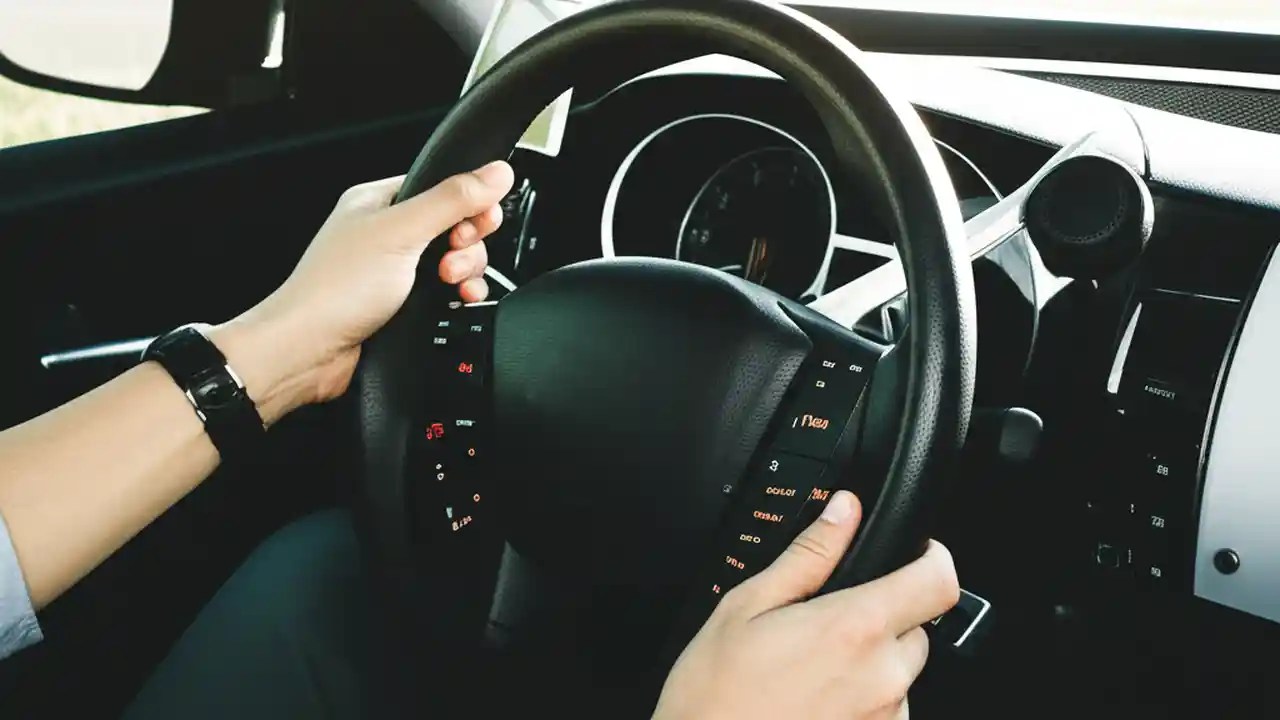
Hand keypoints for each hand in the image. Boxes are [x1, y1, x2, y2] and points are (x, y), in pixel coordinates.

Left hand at [211, 161, 515, 423]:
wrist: (310, 351)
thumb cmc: (334, 290)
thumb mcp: (401, 232)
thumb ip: (452, 200)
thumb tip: (496, 172)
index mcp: (380, 202)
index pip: (443, 187)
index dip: (469, 204)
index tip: (478, 221)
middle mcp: (388, 233)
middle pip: (457, 225)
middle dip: (468, 243)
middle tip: (452, 256)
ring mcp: (397, 270)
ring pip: (457, 261)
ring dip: (465, 271)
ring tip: (448, 283)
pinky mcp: (406, 303)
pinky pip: (450, 292)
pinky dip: (461, 296)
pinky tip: (458, 301)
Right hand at [653, 491, 958, 719]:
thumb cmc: (716, 695)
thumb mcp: (749, 606)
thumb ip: (808, 555)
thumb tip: (843, 511)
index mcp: (855, 628)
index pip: (937, 581)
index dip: (933, 557)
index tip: (917, 552)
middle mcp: (883, 676)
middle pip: (916, 627)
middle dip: (882, 617)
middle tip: (826, 624)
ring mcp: (884, 717)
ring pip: (899, 672)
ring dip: (870, 663)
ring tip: (810, 671)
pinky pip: (885, 709)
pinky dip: (860, 699)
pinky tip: (813, 700)